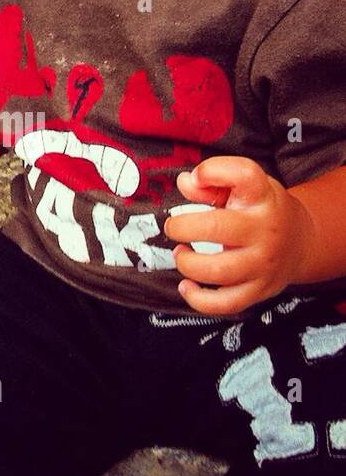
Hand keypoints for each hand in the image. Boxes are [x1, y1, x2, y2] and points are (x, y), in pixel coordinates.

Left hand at [164, 157, 315, 315]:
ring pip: (218, 271)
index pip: (244, 175)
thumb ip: (213, 179)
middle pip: (216, 228)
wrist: (301, 241)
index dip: (212, 171)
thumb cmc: (263, 209)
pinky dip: (199, 299)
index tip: (197, 178)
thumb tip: (186, 182)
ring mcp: (263, 264)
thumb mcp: (246, 185)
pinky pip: (226, 304)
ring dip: (188, 263)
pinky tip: (187, 286)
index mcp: (262, 197)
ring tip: (182, 253)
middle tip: (174, 227)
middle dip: (182, 228)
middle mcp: (265, 231)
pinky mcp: (259, 290)